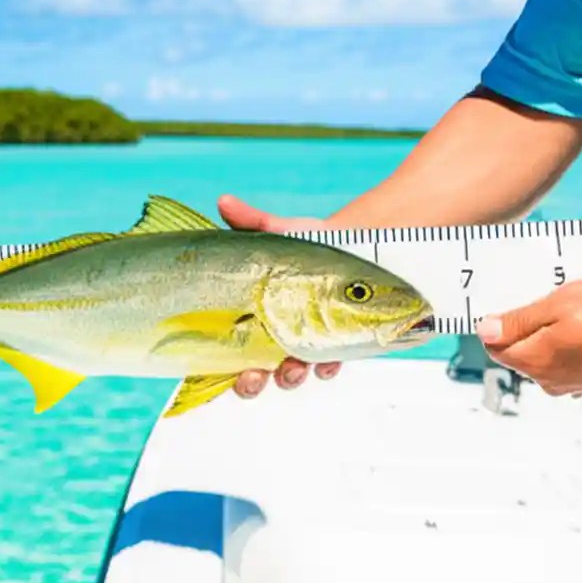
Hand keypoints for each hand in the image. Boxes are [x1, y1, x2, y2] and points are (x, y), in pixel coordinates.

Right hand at [217, 194, 341, 397]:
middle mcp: (276, 337)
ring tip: (293, 366)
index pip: (230, 352)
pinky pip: (329, 366)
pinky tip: (329, 359)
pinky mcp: (337, 345)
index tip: (228, 369)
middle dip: (252, 381)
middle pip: (256, 374)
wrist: (358, 244)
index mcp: (254, 317)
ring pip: (293, 375)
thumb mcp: (278, 231)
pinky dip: (327, 366)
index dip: (224, 368)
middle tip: (253, 375)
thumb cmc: (311, 243)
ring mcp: (307, 345)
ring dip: (290, 376)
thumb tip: (223, 200)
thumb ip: (250, 221)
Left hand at [476, 278, 581, 396]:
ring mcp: (574, 386)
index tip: (516, 304)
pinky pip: (572, 361)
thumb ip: (519, 320)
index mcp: (535, 362)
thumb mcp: (559, 303)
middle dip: (530, 327)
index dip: (500, 322)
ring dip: (556, 335)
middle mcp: (550, 382)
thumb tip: (485, 330)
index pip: (495, 346)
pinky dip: (577, 344)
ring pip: (548, 356)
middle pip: (521, 352)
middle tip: (557, 303)